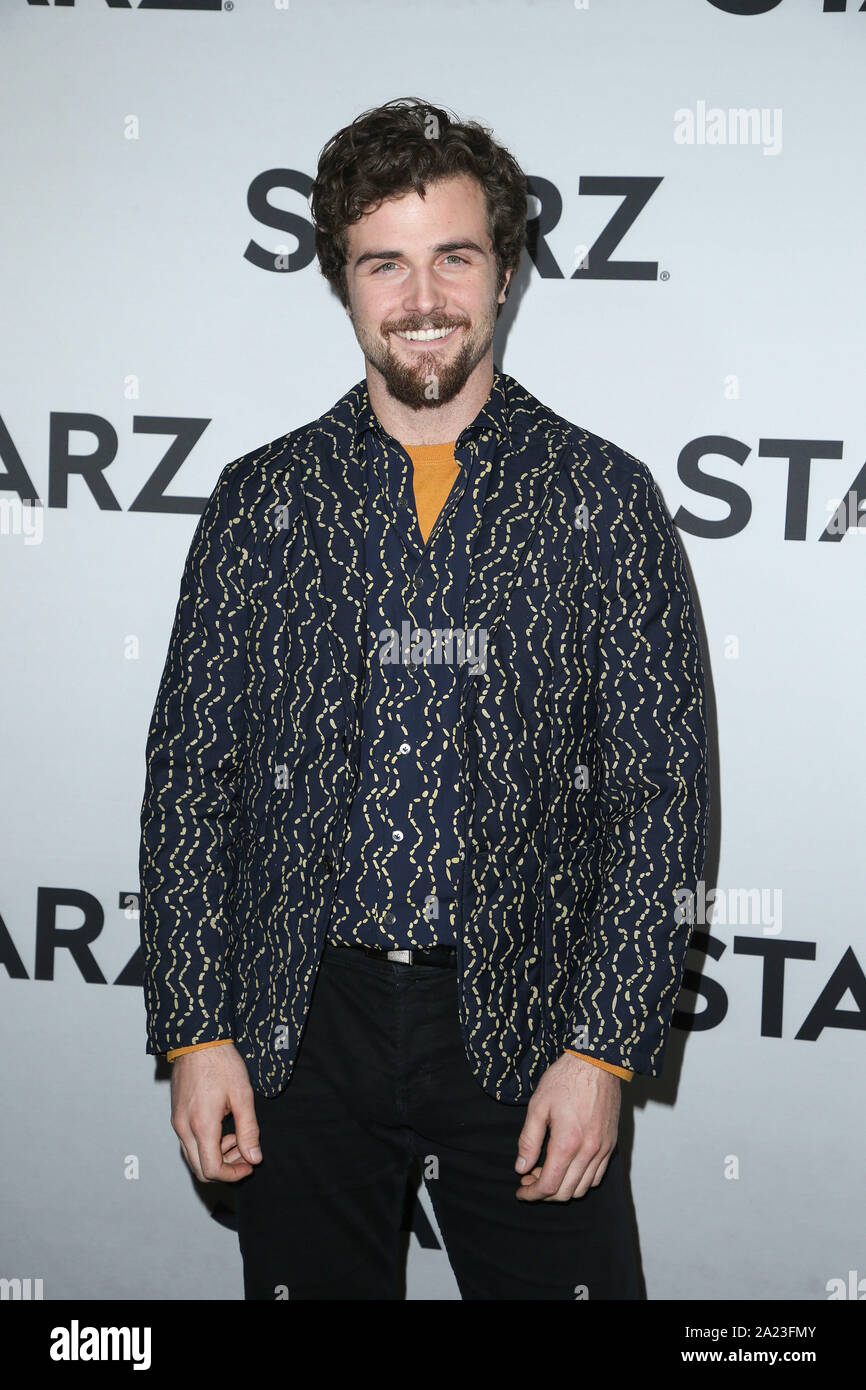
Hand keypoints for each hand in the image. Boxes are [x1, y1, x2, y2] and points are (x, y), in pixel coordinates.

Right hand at [170, 1042, 261, 1182]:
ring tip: (236, 1137)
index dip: (232, 1174)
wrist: (197, 1041)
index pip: (212, 1169)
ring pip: (193, 1156)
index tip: (249, 1165)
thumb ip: (248, 1130)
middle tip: (245, 1153)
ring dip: (216, 1156)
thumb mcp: (242, 1095)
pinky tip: (222, 1127)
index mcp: (202, 1126)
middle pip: (200, 1169)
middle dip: (225, 1168)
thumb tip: (254, 1158)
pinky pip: (189, 1142)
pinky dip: (206, 1144)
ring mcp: (177, 1122)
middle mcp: (184, 1128)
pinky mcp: (176, 1115)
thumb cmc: (221, 1063)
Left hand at [514, 1053, 619, 1201]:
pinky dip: (580, 1180)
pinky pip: (597, 1176)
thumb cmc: (565, 1079)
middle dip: (544, 1193)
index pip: (549, 1185)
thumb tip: (521, 1167)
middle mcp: (588, 1151)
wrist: (597, 1062)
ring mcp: (602, 1149)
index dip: (532, 1194)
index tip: (520, 1191)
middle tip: (529, 1179)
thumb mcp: (538, 1106)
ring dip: (562, 1188)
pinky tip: (567, 1167)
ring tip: (546, 1172)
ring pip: (582, 1188)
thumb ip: (529, 1141)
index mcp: (567, 1143)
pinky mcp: (611, 1144)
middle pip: (565, 1192)